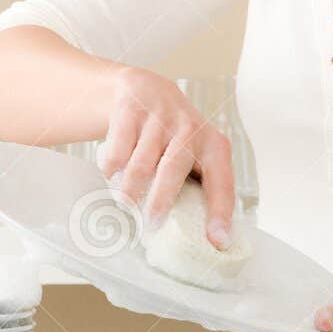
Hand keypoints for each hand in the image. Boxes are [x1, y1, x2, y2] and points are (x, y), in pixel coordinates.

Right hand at [98, 66, 235, 248]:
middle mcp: (190, 127)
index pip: (221, 182)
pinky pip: (118, 148)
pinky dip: (112, 168)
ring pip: (141, 163)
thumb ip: (198, 185)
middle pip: (173, 169)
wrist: (145, 90)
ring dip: (130, 190)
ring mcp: (160, 116)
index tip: (218, 241)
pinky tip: (111, 177)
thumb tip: (205, 237)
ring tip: (125, 206)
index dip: (220, 213)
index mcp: (214, 145)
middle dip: (161, 200)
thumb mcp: (194, 154)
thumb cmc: (173, 136)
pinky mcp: (131, 109)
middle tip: (151, 224)